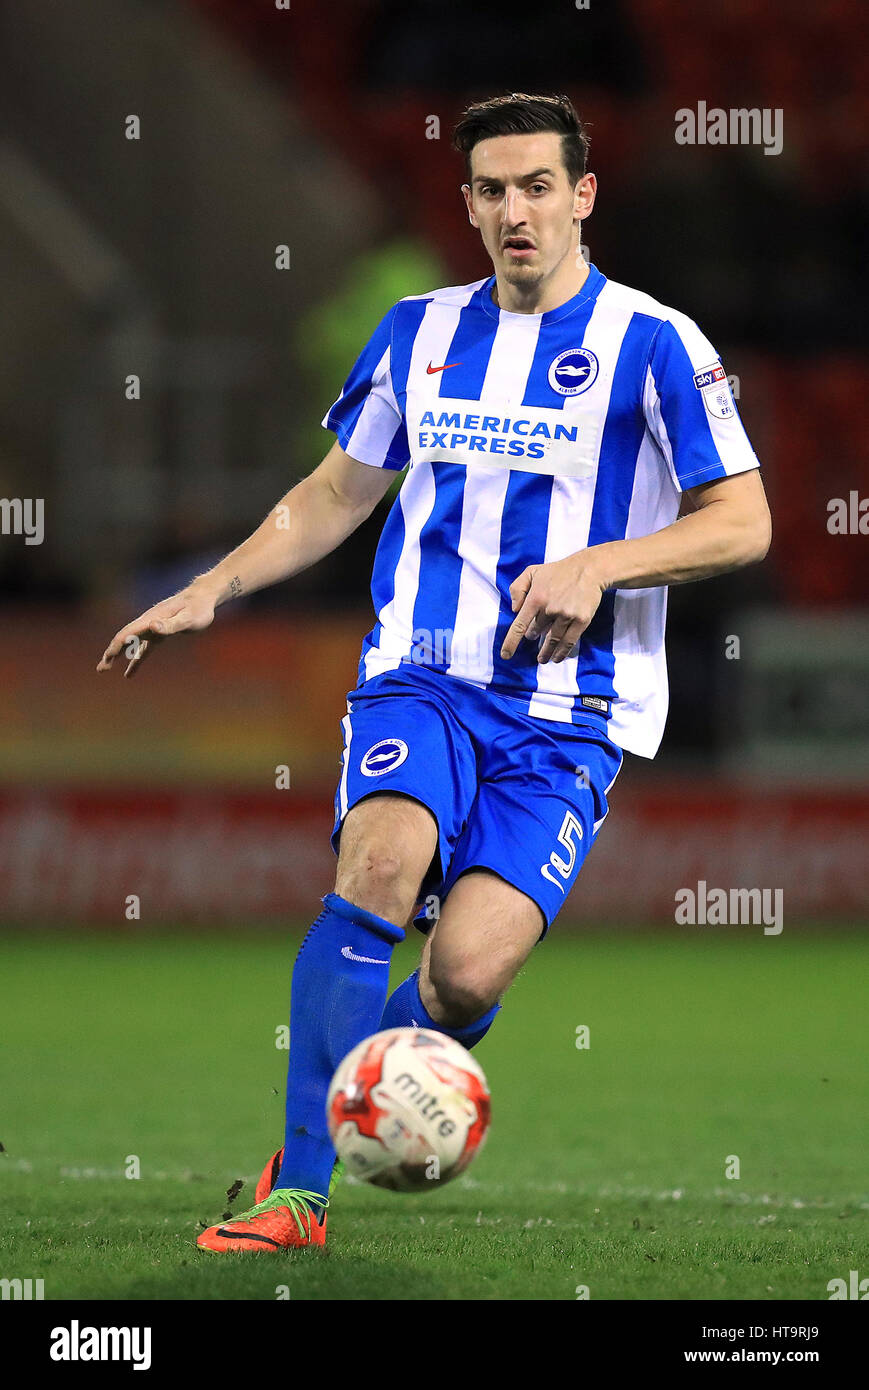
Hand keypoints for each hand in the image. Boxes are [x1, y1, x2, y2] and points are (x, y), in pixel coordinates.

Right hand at [96, 581, 216, 677]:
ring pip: (130, 644)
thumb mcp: (188, 619)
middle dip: (111, 653)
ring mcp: (152, 628)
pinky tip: (129, 673)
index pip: (127, 634)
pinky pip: (143, 648)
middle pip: (123, 639)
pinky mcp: (159, 632)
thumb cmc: (198, 609)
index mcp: (151, 619)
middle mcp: (148, 623)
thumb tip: (152, 627)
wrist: (202, 597)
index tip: (107, 659)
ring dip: (117, 656)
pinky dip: (135, 659)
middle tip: (101, 669)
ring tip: (105, 668)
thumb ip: (171, 625)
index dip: (116, 647)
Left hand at [499, 552, 605, 663]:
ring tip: (542, 659)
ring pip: (552, 640)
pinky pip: (569, 641)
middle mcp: (549, 609)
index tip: (506, 655)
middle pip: (536, 631)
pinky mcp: (581, 620)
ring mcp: (566, 616)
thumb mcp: (532, 571)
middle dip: (533, 635)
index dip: (511, 642)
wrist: (589, 569)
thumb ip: (517, 588)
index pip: (520, 625)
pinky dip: (562, 652)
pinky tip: (557, 658)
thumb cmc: (558, 571)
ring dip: (546, 652)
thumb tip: (514, 609)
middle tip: (533, 637)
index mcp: (536, 598)